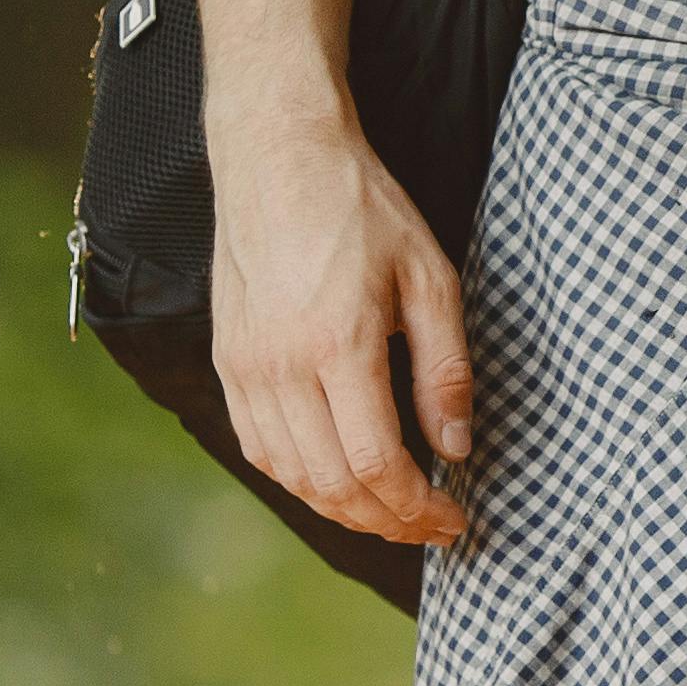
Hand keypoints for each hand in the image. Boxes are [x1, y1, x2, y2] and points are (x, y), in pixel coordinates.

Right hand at [206, 103, 472, 546]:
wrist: (280, 156)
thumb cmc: (362, 208)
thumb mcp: (429, 277)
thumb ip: (445, 369)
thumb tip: (457, 448)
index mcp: (337, 345)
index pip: (376, 465)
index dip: (418, 508)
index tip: (454, 519)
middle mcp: (280, 367)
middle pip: (332, 484)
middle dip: (387, 521)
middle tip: (431, 528)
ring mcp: (245, 367)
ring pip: (291, 475)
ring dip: (343, 510)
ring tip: (391, 516)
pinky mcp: (228, 361)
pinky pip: (259, 446)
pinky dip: (299, 479)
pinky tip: (336, 481)